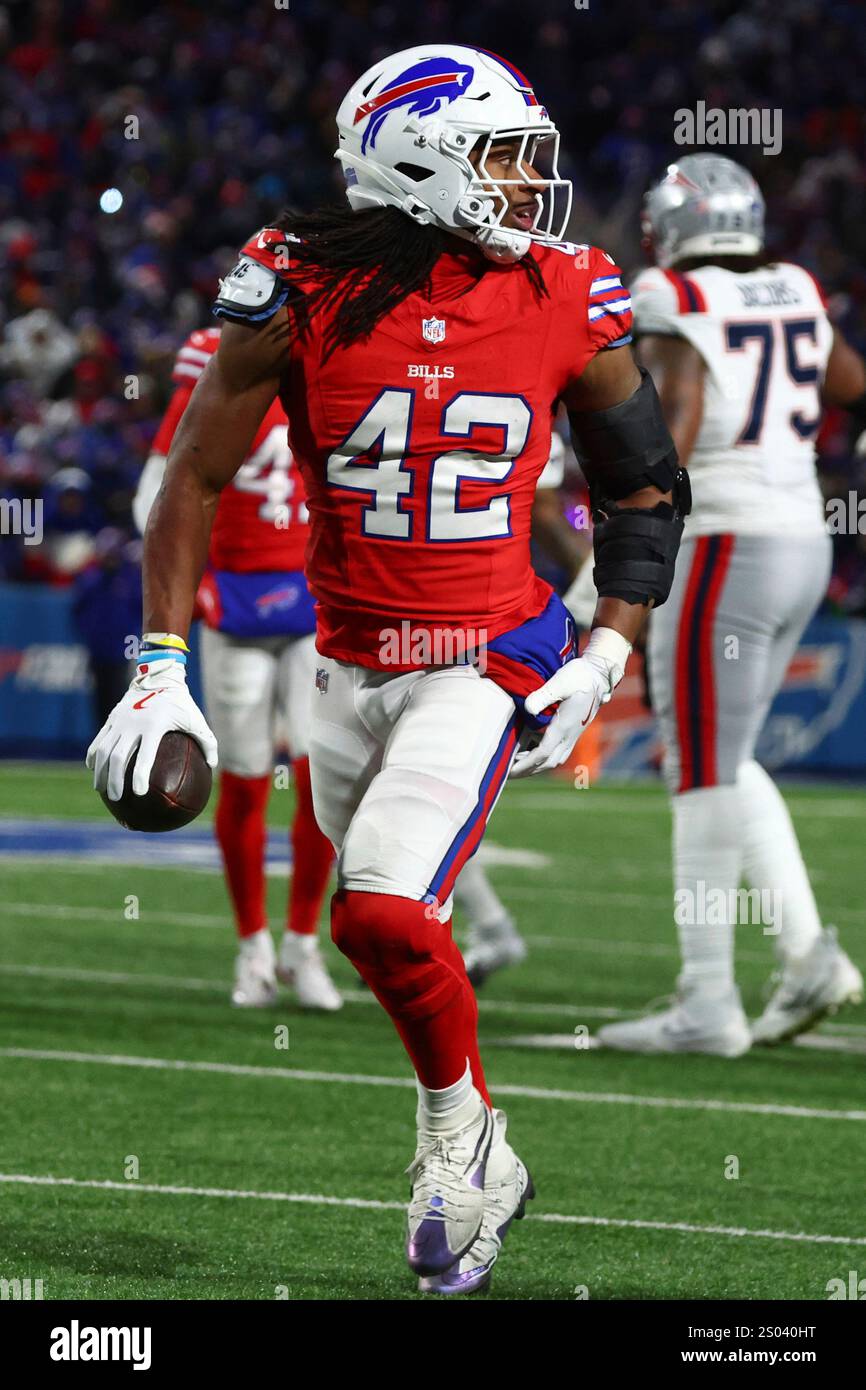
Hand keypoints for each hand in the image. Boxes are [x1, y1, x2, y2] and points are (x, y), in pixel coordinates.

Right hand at [86, 658, 217, 800]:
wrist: (158, 676)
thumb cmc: (180, 702)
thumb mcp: (196, 719)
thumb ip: (207, 742)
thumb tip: (212, 765)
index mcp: (154, 725)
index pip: (145, 755)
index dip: (139, 775)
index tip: (139, 793)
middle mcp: (133, 723)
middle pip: (117, 757)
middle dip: (114, 780)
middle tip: (117, 798)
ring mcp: (119, 721)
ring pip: (102, 750)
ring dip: (100, 772)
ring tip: (101, 789)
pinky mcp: (111, 718)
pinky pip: (98, 740)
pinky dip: (93, 756)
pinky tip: (94, 770)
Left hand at [509, 627, 630, 778]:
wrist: (600, 675)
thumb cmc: (580, 676)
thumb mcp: (560, 682)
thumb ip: (543, 696)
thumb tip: (527, 709)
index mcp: (565, 726)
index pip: (543, 753)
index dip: (525, 764)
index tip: (509, 769)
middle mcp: (570, 735)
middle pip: (548, 762)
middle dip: (527, 770)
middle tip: (507, 774)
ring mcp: (573, 734)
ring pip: (554, 759)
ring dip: (535, 765)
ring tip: (515, 764)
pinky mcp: (573, 730)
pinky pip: (558, 751)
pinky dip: (542, 755)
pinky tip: (528, 748)